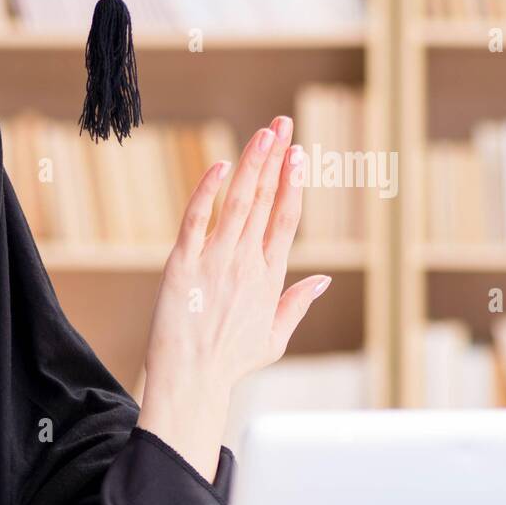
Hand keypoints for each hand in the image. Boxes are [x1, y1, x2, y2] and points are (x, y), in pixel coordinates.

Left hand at [136, 115, 331, 480]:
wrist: (191, 380)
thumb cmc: (229, 363)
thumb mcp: (275, 337)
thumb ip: (297, 303)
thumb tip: (323, 279)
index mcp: (270, 277)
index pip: (286, 219)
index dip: (293, 183)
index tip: (299, 154)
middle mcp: (246, 263)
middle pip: (265, 201)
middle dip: (275, 159)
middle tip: (282, 124)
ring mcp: (215, 262)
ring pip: (237, 203)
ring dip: (251, 164)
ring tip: (263, 133)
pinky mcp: (182, 265)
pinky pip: (196, 220)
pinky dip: (208, 192)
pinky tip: (220, 166)